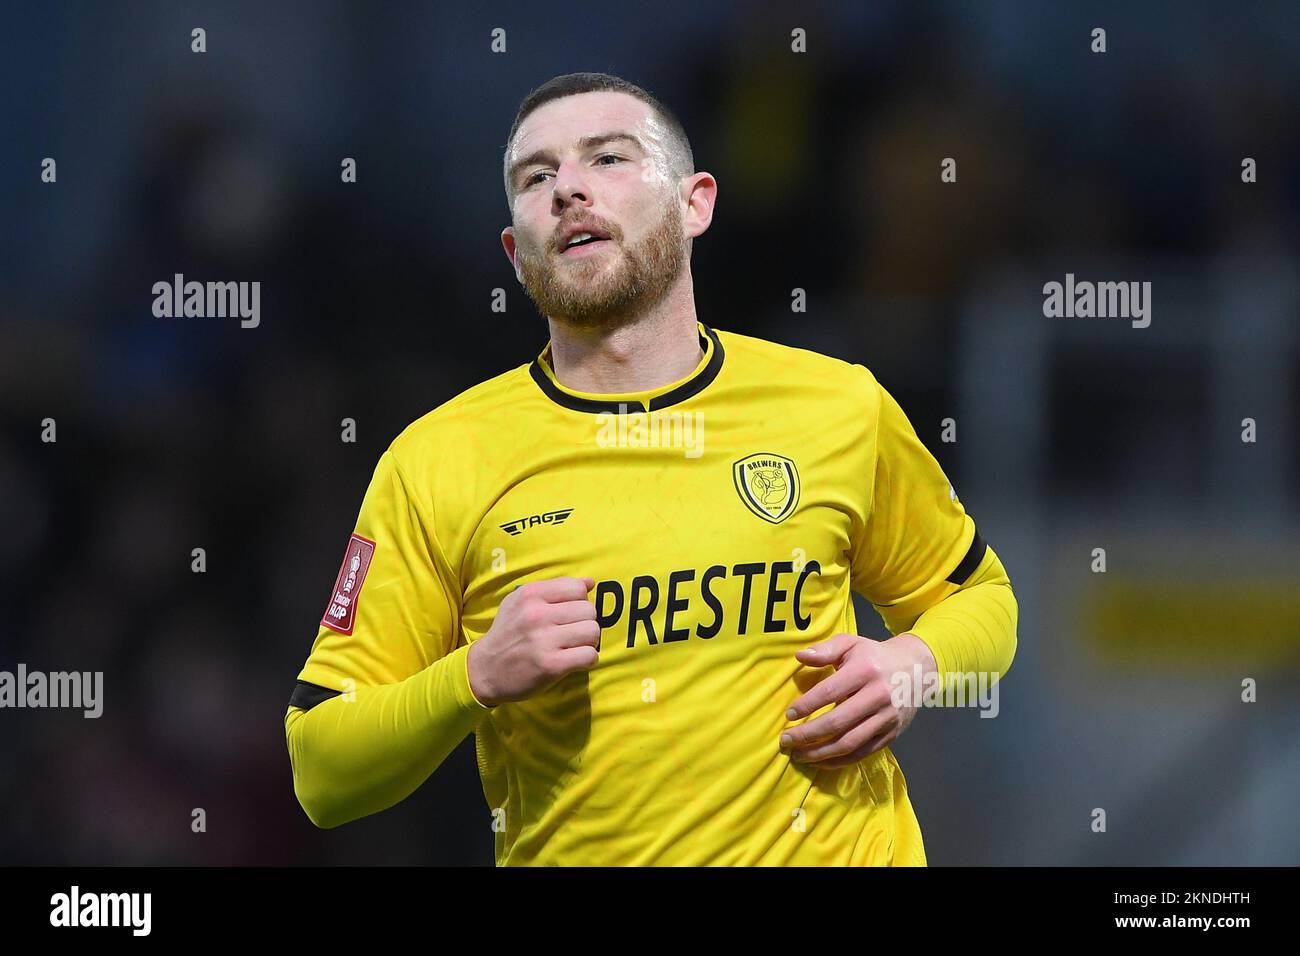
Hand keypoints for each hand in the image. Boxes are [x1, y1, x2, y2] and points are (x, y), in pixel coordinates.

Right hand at [468, 577, 598, 706]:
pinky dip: (587, 660)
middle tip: (573, 633)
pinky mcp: (550, 665)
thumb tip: (590, 582)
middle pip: (589, 610)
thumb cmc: (507, 634)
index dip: (580, 602)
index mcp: (530, 595)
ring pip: (593, 631)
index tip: (570, 614)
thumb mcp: (520, 603)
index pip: (578, 588)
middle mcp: (536, 614)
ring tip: (575, 646)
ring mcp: (543, 640)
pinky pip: (589, 656)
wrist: (484, 670)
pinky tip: (575, 660)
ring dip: (589, 641)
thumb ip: (554, 589)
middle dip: (586, 622)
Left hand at [779, 632, 936, 767]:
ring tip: (798, 755)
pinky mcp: (892, 734)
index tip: (789, 715)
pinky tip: (820, 761)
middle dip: (807, 735)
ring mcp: (887, 718)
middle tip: (785, 740)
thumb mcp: (851, 644)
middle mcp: (878, 696)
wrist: (916, 669)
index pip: (829, 692)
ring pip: (849, 743)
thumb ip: (825, 650)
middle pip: (837, 722)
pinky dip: (840, 761)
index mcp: (865, 671)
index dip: (807, 705)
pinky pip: (863, 753)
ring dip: (820, 753)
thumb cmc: (874, 656)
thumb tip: (799, 656)